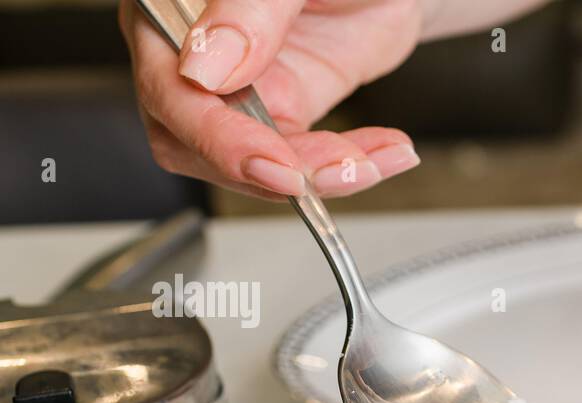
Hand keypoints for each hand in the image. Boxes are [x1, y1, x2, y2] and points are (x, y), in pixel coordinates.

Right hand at [119, 0, 422, 199]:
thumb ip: (248, 9)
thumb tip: (201, 70)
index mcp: (174, 5)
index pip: (165, 86)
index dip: (214, 136)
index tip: (271, 161)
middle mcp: (193, 51)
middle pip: (192, 142)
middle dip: (267, 171)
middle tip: (333, 170)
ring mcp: (236, 87)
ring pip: (246, 164)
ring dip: (315, 175)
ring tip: (368, 161)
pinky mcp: (280, 109)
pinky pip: (298, 160)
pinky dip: (343, 167)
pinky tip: (383, 153)